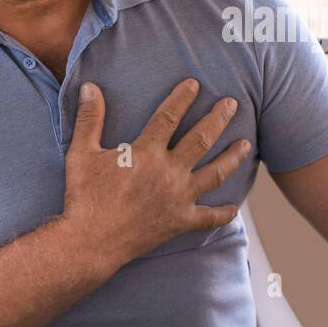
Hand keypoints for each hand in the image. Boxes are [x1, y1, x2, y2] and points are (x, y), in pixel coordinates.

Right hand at [62, 78, 250, 266]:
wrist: (91, 242)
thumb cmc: (84, 196)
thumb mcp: (82, 153)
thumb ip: (89, 118)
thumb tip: (89, 87)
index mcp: (146, 152)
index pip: (169, 116)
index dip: (183, 98)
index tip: (195, 84)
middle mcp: (169, 172)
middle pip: (202, 139)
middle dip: (219, 119)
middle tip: (233, 104)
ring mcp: (178, 198)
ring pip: (215, 174)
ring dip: (232, 157)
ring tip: (246, 144)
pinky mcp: (180, 222)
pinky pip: (208, 218)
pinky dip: (223, 214)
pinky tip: (235, 208)